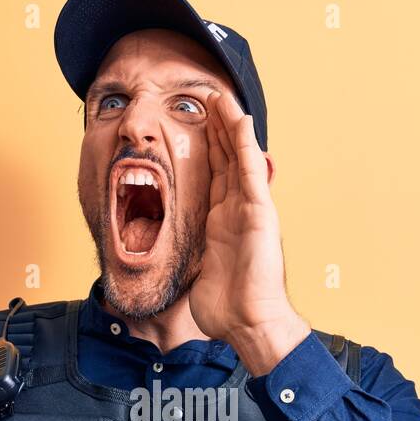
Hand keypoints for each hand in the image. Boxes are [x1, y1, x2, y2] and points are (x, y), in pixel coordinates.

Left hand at [189, 90, 309, 375]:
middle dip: (217, 127)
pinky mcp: (259, 214)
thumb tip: (160, 267)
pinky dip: (244, 144)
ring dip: (230, 125)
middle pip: (226, 159)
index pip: (214, 176)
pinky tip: (239, 120)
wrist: (250, 324)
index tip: (196, 122)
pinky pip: (249, 172)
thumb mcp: (197, 274)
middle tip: (208, 96)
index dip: (206, 149)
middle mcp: (237, 211)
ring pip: (238, 157)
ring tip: (220, 96)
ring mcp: (250, 210)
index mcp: (222, 223)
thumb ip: (186, 259)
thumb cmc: (226, 309)